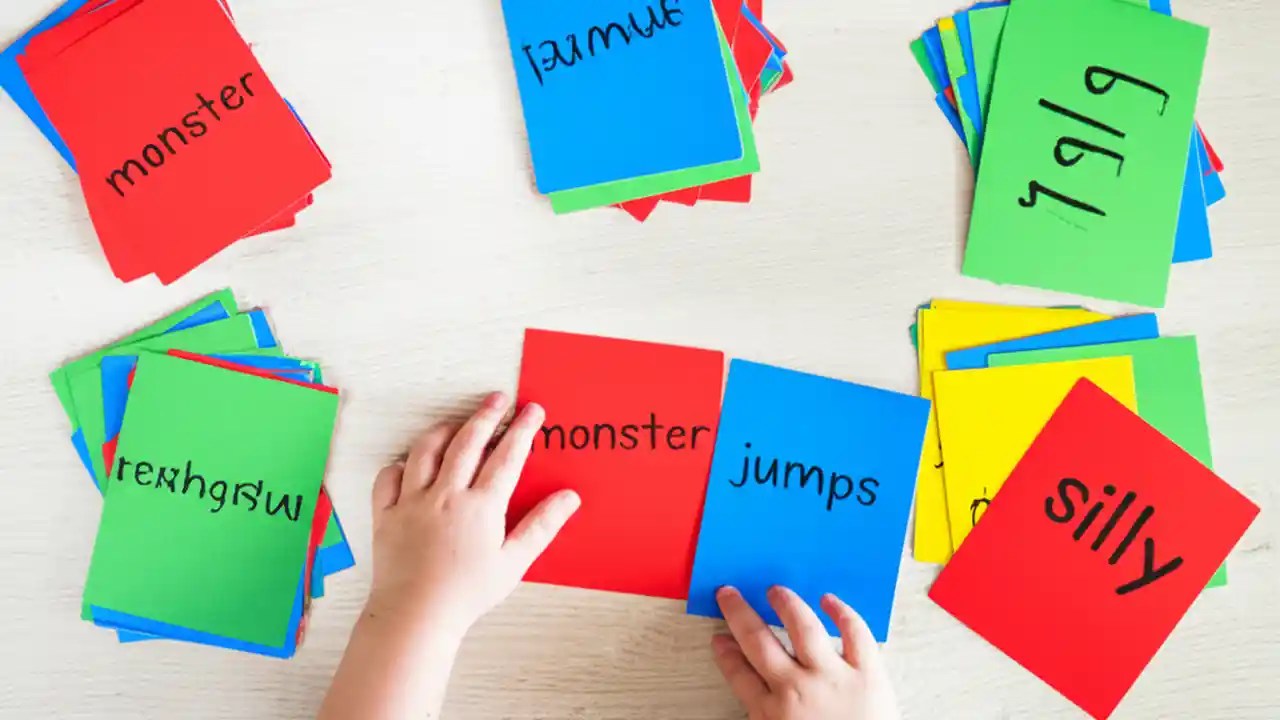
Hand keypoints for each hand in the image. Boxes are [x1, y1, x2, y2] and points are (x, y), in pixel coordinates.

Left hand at [366, 392, 580, 642]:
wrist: (415, 615)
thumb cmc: (467, 594)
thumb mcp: (513, 562)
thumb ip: (541, 525)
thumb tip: (568, 497)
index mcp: (481, 506)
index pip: (507, 456)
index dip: (522, 429)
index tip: (532, 410)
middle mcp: (446, 495)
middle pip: (468, 441)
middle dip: (486, 415)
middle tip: (498, 399)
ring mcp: (412, 501)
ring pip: (426, 450)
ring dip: (444, 430)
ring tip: (457, 423)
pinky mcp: (386, 514)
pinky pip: (388, 476)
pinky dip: (401, 463)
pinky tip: (411, 462)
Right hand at [712, 586, 899, 719]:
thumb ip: (765, 719)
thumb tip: (755, 702)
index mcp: (774, 715)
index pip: (740, 675)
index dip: (726, 654)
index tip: (719, 639)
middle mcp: (797, 689)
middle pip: (758, 642)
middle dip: (738, 614)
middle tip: (730, 596)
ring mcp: (833, 678)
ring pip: (803, 626)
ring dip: (786, 603)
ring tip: (776, 590)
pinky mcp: (868, 674)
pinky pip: (855, 633)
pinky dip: (841, 612)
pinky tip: (829, 599)